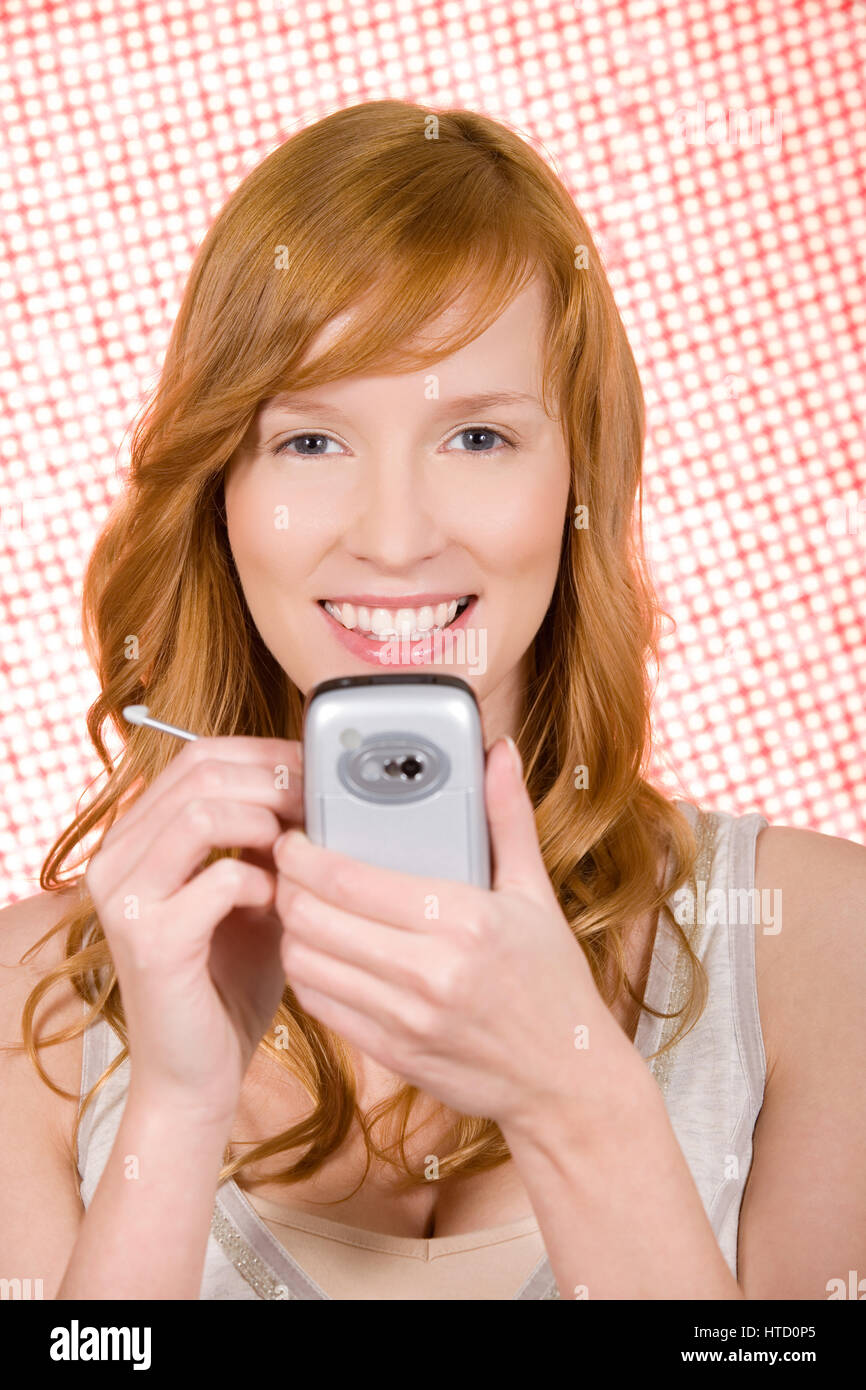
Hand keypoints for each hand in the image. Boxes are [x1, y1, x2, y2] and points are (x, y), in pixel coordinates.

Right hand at [85, 735, 303, 1127]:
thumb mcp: (253, 891)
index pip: (197, 756)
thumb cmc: (230, 980)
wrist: (197, 1074)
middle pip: (200, 772)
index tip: (314, 771)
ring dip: (266, 823)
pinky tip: (279, 905)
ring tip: (298, 854)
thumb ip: (268, 838)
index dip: (263, 753)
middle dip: (273, 781)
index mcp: (135, 837)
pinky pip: (219, 878)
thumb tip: (313, 782)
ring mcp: (124, 896)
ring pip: (202, 812)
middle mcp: (116, 858)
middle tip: (319, 806)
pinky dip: (262, 882)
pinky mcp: (148, 939)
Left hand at [273, 737, 631, 1130]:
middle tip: (287, 870)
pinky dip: (306, 974)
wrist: (567, 1078)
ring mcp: (407, 1018)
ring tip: (298, 908)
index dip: (303, 854)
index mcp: (465, 919)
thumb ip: (508, 817)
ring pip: (305, 964)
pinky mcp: (392, 1053)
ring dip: (288, 932)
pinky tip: (318, 954)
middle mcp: (431, 971)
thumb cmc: (553, 982)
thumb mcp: (536, 894)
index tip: (293, 839)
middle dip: (285, 887)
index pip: (349, 879)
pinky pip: (320, 1006)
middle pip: (313, 919)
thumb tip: (501, 752)